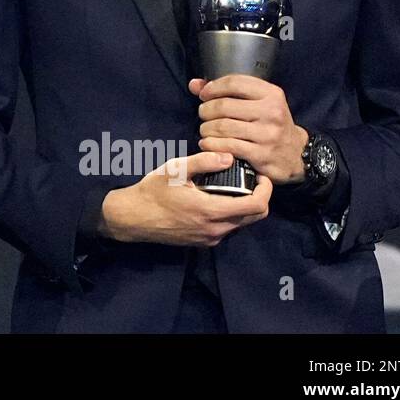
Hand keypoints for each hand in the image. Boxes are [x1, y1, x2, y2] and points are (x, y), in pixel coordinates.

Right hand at [100, 150, 271, 246]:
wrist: (133, 218)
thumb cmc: (153, 191)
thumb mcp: (175, 170)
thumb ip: (204, 162)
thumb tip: (229, 157)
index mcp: (211, 211)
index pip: (256, 206)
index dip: (266, 190)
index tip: (261, 176)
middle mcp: (216, 229)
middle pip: (255, 217)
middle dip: (259, 198)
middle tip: (252, 180)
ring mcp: (210, 238)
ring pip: (242, 224)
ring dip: (245, 206)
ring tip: (233, 187)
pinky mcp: (203, 242)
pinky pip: (228, 229)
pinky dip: (231, 214)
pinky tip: (216, 199)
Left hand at [190, 75, 308, 184]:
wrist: (296, 155)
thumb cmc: (270, 125)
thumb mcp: (258, 103)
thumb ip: (227, 92)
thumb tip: (194, 84)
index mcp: (271, 94)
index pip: (234, 83)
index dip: (213, 87)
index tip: (204, 95)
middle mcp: (271, 112)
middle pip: (224, 106)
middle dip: (206, 110)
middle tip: (203, 115)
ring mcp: (267, 134)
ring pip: (222, 126)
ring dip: (206, 128)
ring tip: (205, 130)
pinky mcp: (262, 154)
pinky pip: (227, 146)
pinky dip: (211, 144)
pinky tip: (208, 143)